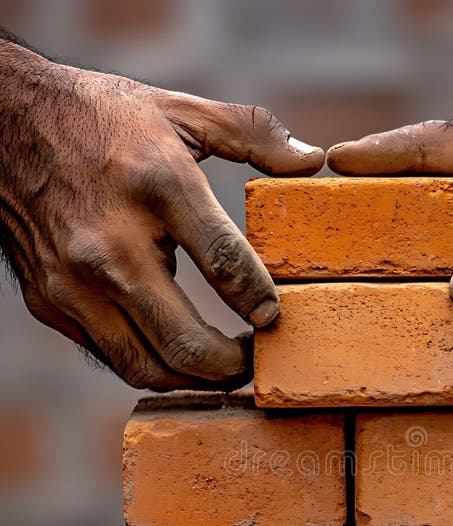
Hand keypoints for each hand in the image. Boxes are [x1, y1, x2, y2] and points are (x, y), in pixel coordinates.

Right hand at [0, 39, 323, 389]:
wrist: (3, 122)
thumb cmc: (101, 118)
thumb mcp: (180, 110)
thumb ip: (253, 132)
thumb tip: (312, 159)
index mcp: (156, 186)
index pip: (226, 265)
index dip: (262, 303)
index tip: (275, 317)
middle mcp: (112, 244)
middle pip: (187, 344)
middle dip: (234, 366)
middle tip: (257, 359)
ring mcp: (75, 282)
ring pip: (148, 368)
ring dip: (194, 379)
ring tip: (222, 367)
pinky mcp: (51, 303)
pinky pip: (112, 357)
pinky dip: (151, 365)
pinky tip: (176, 354)